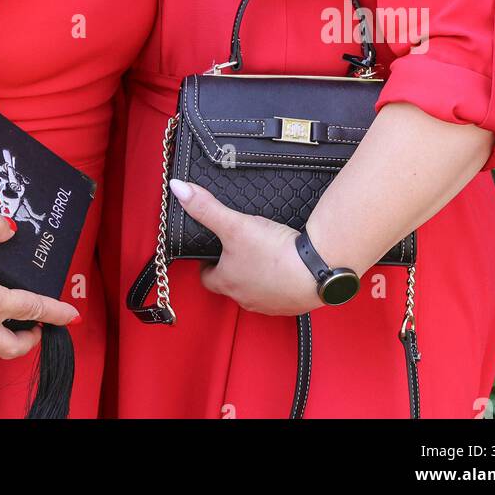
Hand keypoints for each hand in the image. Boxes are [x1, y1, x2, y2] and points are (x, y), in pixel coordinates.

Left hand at [169, 180, 324, 316]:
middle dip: (231, 269)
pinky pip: (280, 294)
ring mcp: (270, 304)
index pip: (206, 278)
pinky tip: (286, 266)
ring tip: (261, 255)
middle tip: (236, 250)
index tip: (210, 252)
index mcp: (228, 282)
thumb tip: (178, 190)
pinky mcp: (292, 304)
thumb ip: (206, 208)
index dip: (206, 264)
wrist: (316, 271)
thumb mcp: (234, 225)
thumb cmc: (273, 253)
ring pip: (255, 291)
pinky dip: (279, 282)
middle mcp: (246, 298)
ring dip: (255, 276)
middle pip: (230, 285)